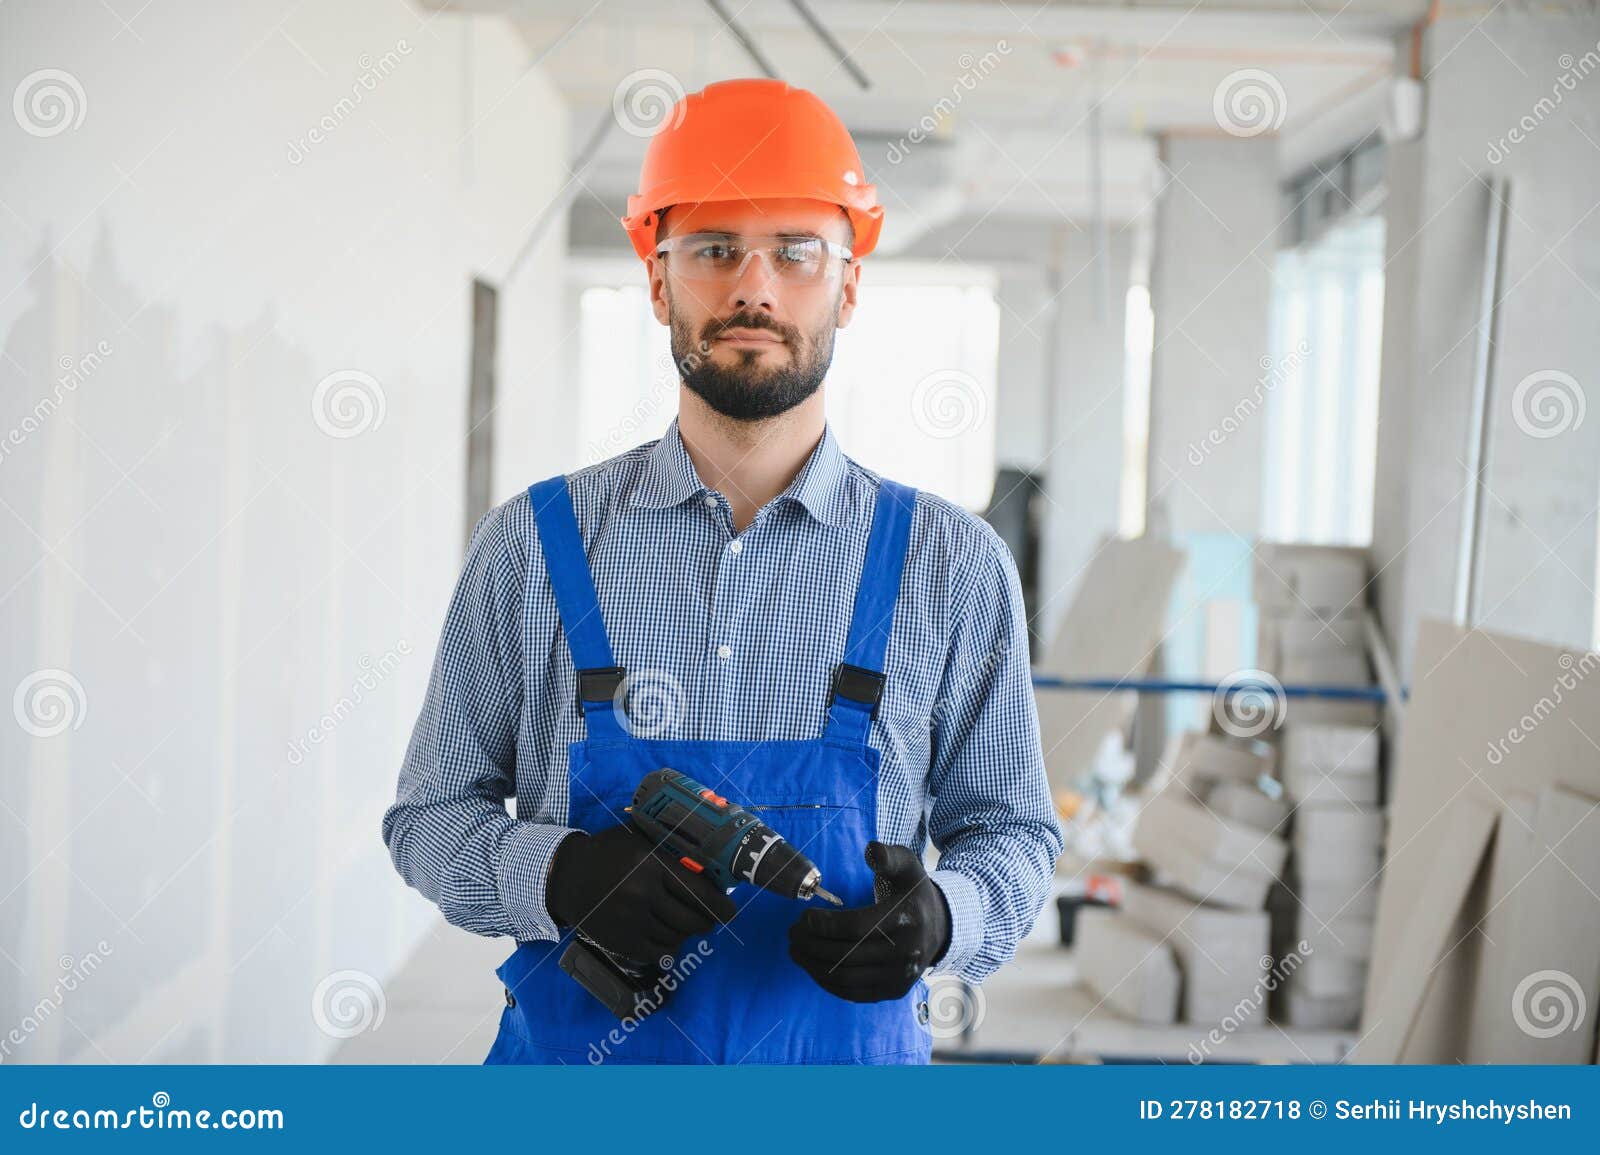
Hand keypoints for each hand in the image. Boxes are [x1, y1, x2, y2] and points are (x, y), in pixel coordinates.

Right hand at [546, 824, 735, 961]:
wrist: (566, 877)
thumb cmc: (608, 853)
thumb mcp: (638, 839)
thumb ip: (669, 848)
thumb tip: (710, 859)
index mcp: (652, 865)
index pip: (699, 892)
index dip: (721, 906)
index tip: (731, 912)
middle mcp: (643, 895)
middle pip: (693, 920)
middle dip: (707, 921)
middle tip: (710, 918)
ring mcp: (632, 922)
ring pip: (678, 938)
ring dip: (686, 933)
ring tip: (684, 923)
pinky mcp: (622, 943)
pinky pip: (659, 952)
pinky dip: (668, 946)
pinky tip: (665, 934)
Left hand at [787, 841, 951, 1002]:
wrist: (941, 927)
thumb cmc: (913, 893)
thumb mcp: (907, 866)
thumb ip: (888, 856)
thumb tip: (870, 849)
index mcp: (906, 919)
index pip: (857, 927)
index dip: (825, 924)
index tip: (804, 917)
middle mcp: (906, 953)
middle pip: (847, 955)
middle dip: (811, 945)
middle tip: (792, 933)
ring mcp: (900, 977)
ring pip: (846, 979)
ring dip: (813, 966)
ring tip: (796, 950)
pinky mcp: (893, 991)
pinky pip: (853, 993)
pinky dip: (827, 982)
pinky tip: (812, 966)